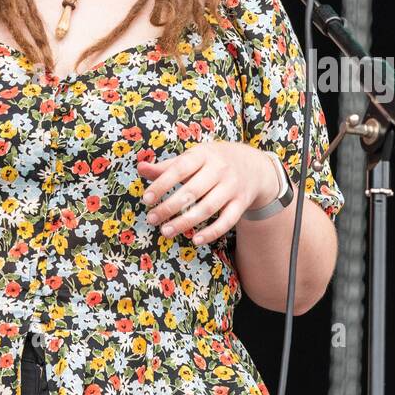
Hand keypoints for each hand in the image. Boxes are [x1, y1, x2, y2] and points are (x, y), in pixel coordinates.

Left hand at [138, 142, 280, 245]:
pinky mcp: (242, 203)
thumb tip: (140, 168)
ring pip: (207, 208)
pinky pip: (227, 221)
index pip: (179, 169)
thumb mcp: (193, 158)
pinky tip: (195, 240)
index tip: (146, 200)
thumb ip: (167, 166)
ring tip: (166, 232)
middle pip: (192, 191)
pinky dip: (212, 232)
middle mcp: (220, 169)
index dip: (162, 185)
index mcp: (203, 154)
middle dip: (169, 207)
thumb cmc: (214, 162)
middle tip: (152, 220)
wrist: (254, 165)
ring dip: (185, 222)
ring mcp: (232, 187)